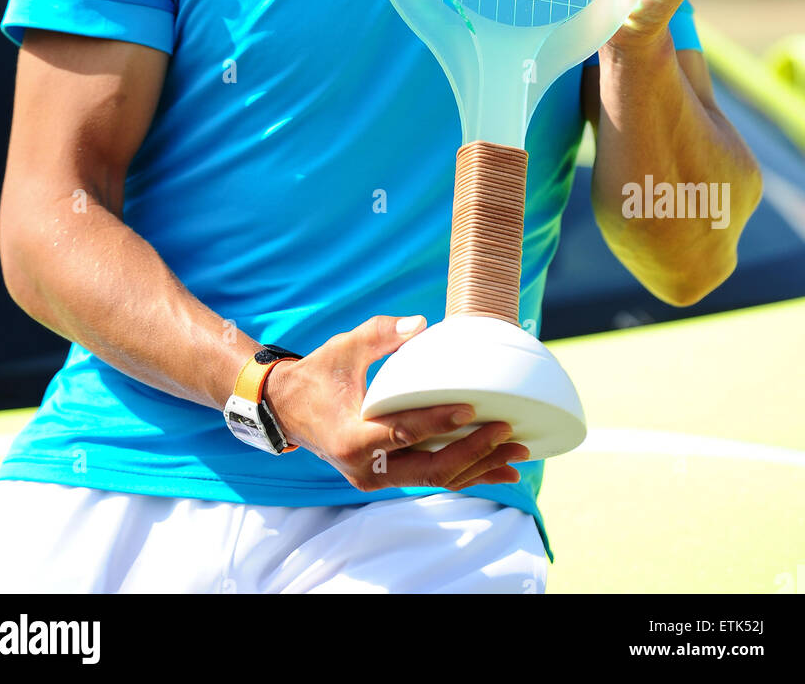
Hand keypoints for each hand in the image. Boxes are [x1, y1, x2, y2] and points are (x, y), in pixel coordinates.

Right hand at [264, 315, 529, 492]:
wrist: (288, 408)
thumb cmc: (319, 374)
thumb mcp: (344, 348)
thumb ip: (380, 335)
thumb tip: (421, 325)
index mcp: (352, 438)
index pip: (403, 433)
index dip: (439, 422)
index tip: (472, 409)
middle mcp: (365, 469)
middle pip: (429, 469)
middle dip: (473, 452)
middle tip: (508, 434)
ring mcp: (377, 478)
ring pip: (435, 480)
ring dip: (477, 468)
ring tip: (516, 456)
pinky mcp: (387, 477)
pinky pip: (431, 478)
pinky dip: (465, 472)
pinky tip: (497, 469)